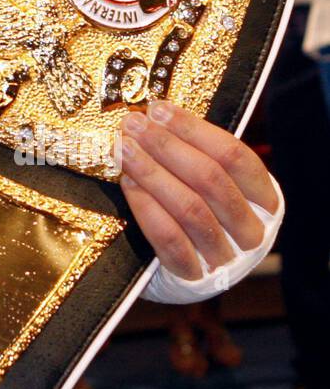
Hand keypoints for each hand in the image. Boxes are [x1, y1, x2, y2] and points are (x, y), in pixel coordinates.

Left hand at [117, 101, 279, 280]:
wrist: (193, 278)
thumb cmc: (202, 216)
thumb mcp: (209, 185)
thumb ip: (193, 155)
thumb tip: (154, 114)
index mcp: (265, 200)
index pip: (235, 157)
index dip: (195, 130)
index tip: (158, 110)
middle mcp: (252, 230)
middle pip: (211, 180)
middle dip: (167, 147)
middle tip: (133, 125)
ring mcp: (226, 258)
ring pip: (190, 208)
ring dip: (153, 173)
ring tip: (124, 149)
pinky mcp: (194, 278)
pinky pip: (169, 239)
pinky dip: (146, 207)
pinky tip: (128, 183)